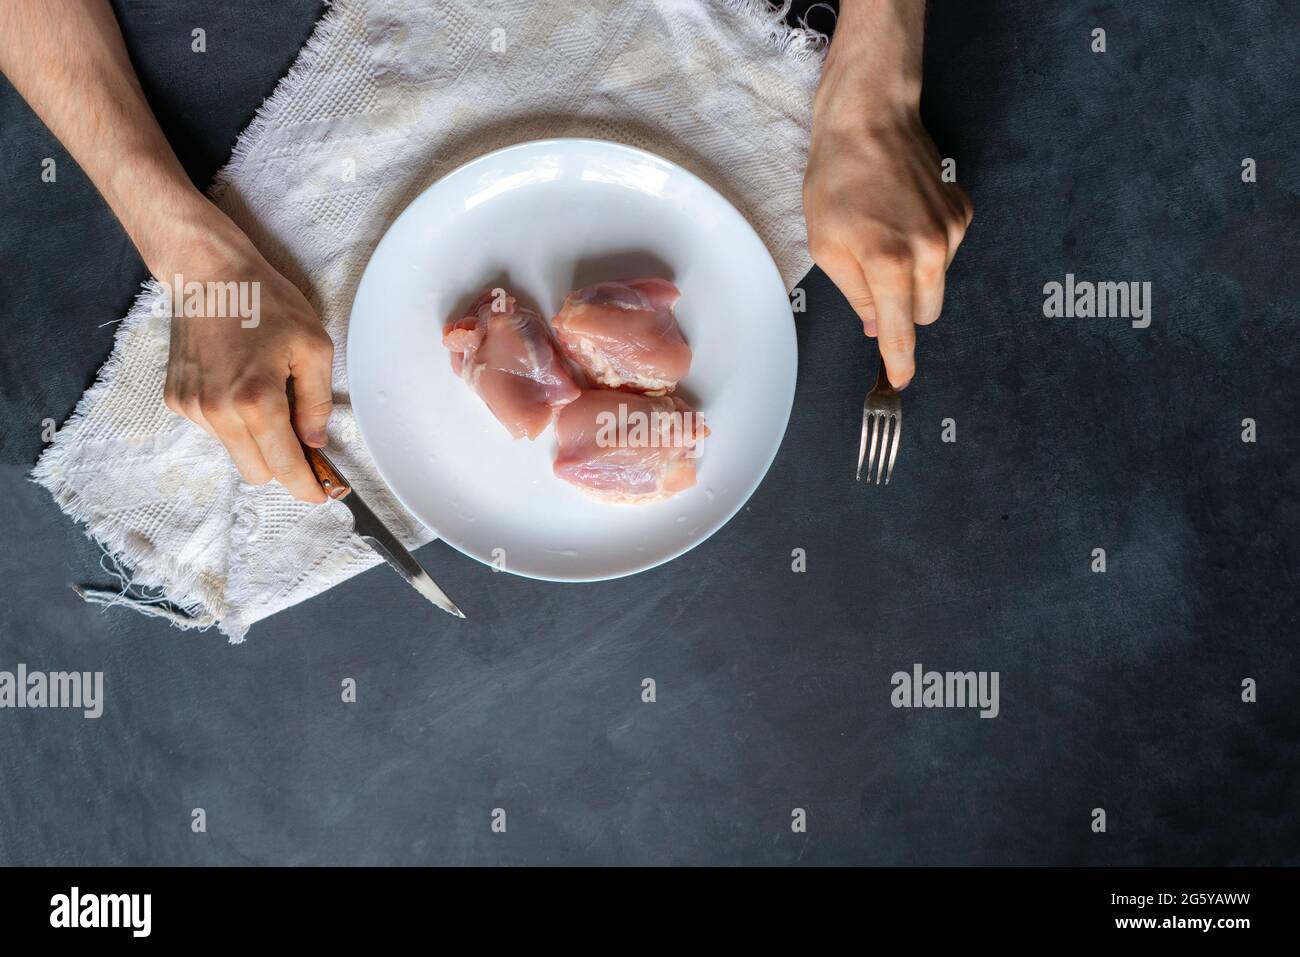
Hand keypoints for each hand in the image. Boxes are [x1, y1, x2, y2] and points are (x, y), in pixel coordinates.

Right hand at [162, 220, 333, 502]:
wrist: (208, 273)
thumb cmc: (264, 302)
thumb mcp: (313, 347)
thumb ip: (317, 402)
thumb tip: (316, 442)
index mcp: (256, 400)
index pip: (285, 465)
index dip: (306, 486)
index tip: (320, 494)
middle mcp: (218, 411)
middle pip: (257, 472)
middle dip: (282, 464)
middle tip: (302, 441)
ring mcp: (193, 407)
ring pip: (234, 452)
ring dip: (255, 440)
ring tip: (266, 395)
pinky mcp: (177, 399)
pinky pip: (213, 430)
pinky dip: (231, 420)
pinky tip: (238, 384)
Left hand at [803, 0, 972, 389]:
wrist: (870, 120)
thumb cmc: (838, 180)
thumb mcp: (826, 246)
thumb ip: (854, 294)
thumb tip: (873, 326)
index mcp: (889, 265)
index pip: (901, 332)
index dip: (900, 363)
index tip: (899, 383)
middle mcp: (930, 252)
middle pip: (926, 313)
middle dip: (902, 312)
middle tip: (874, 283)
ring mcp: (952, 231)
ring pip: (936, 281)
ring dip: (912, 274)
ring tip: (882, 233)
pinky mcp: (962, 211)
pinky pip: (946, 250)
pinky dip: (926, 246)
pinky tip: (903, 216)